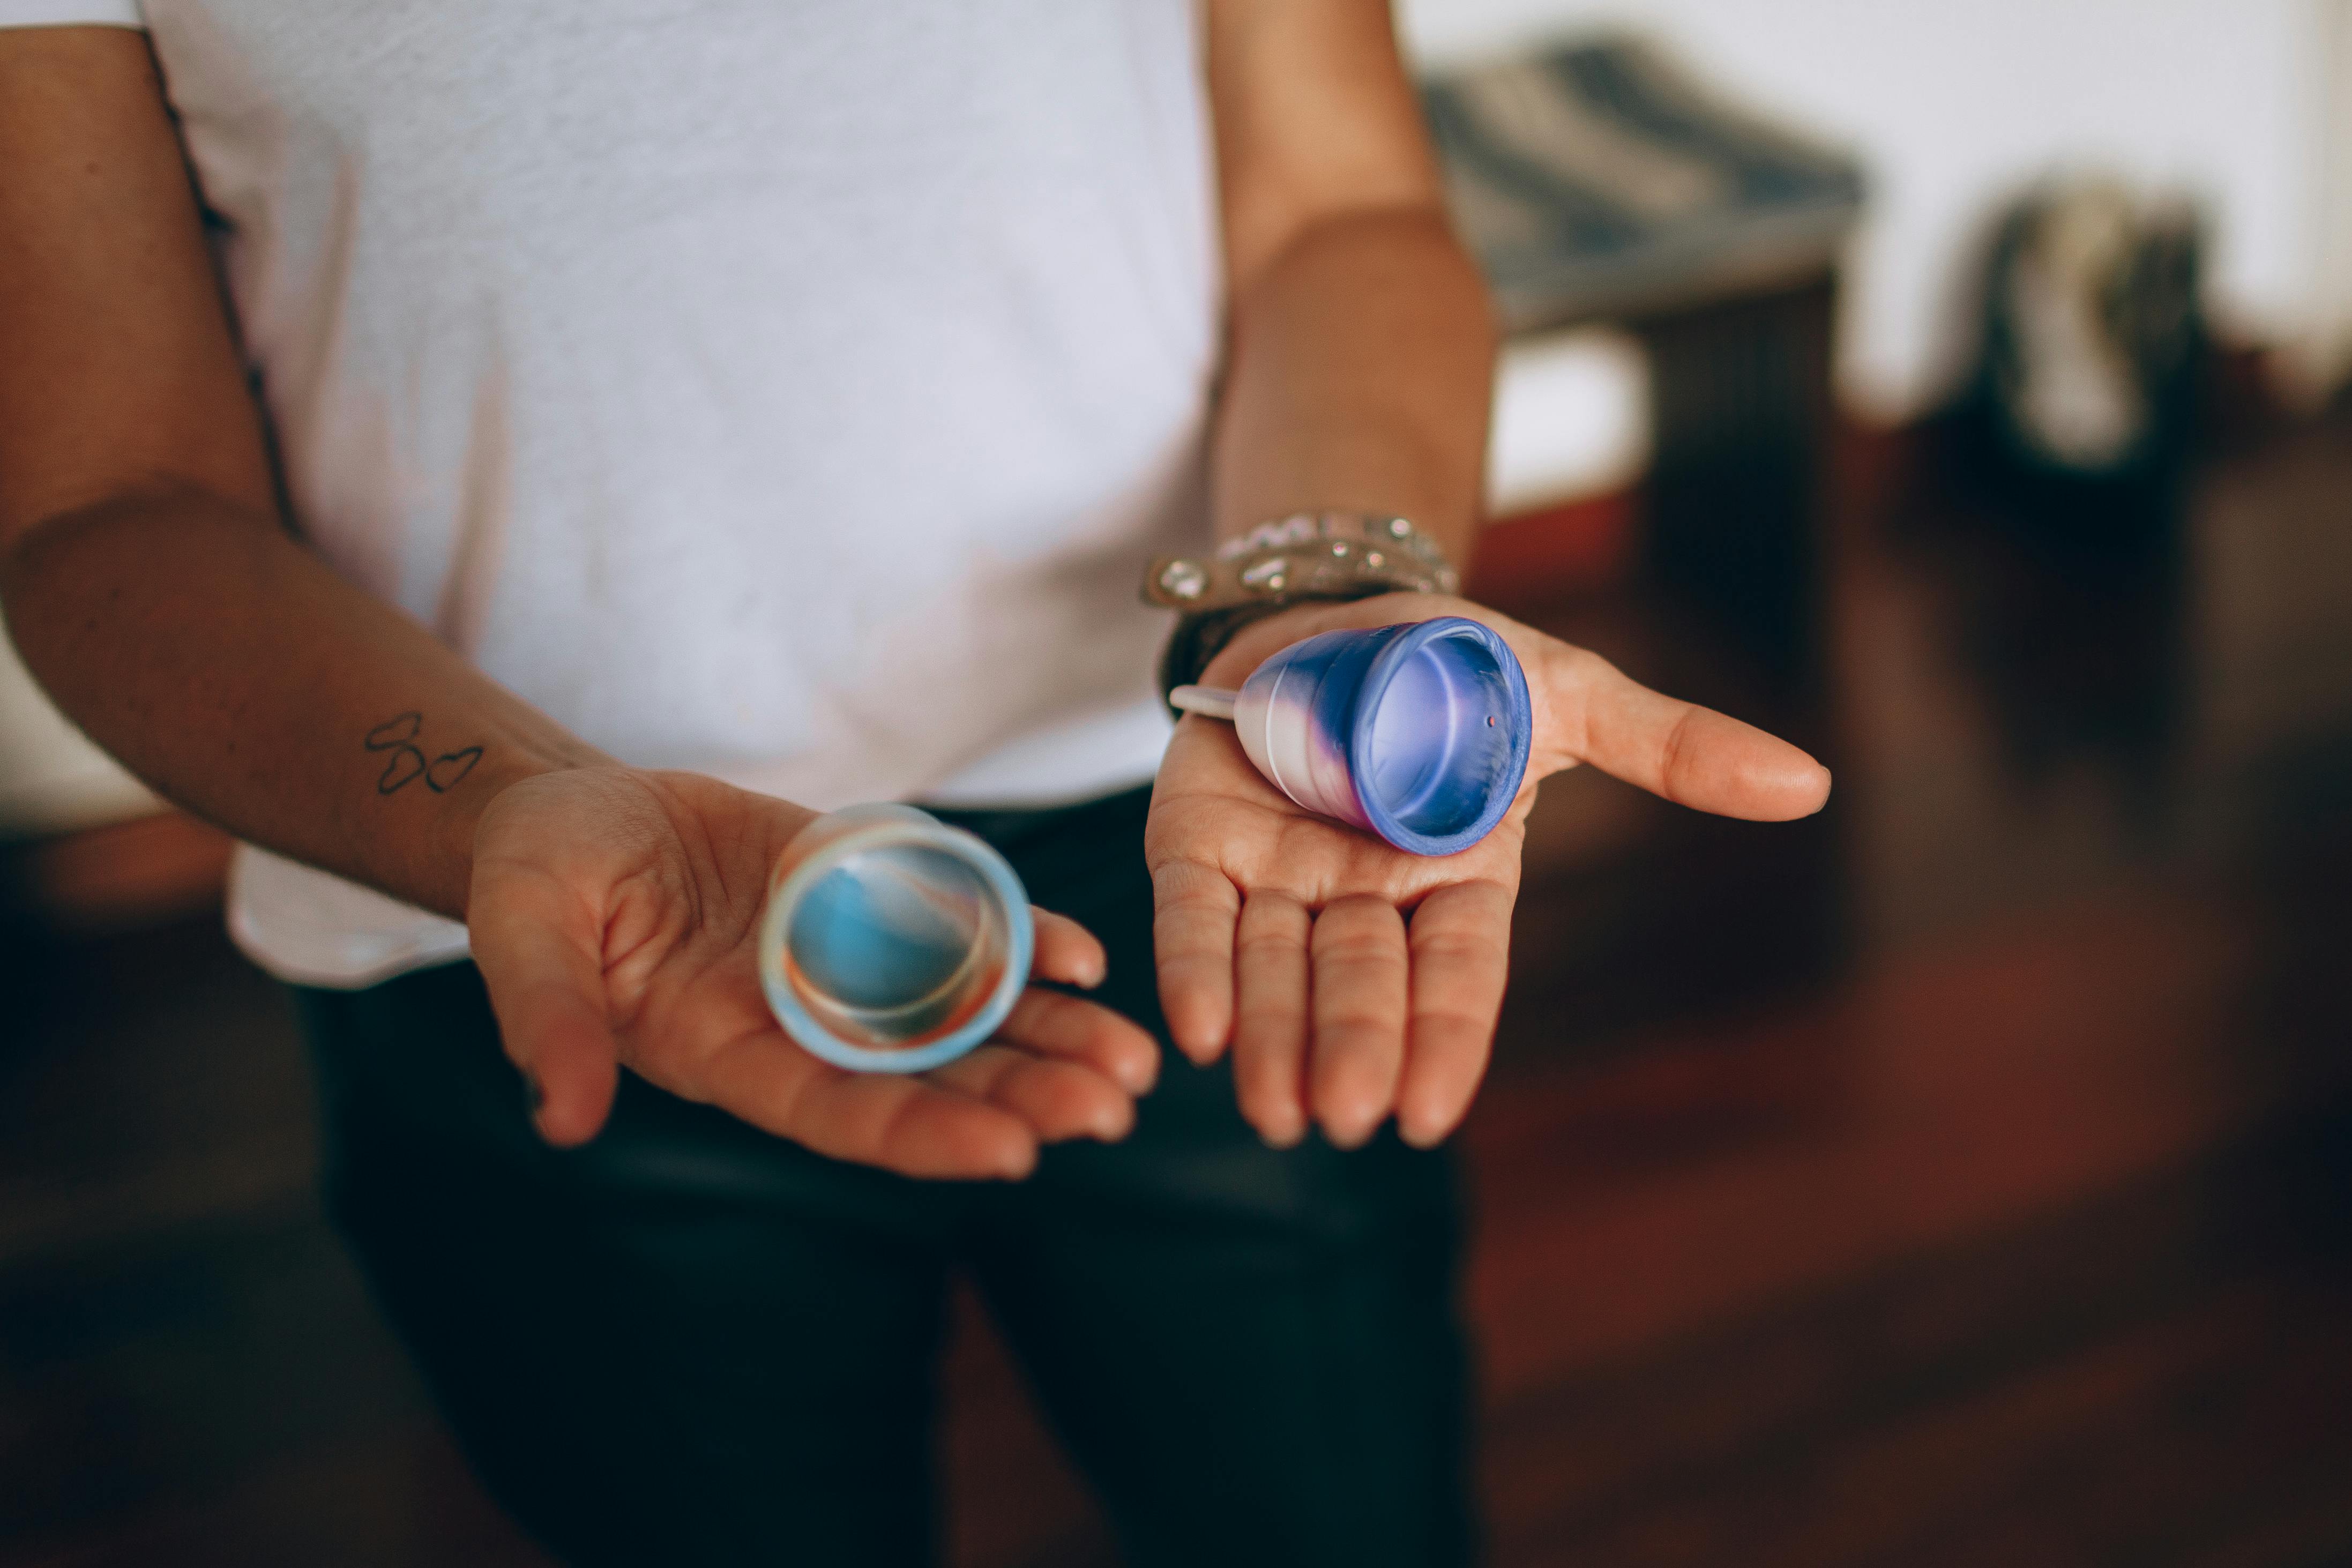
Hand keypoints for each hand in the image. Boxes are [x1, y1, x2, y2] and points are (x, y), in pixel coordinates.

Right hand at [465, 768, 1158, 1177]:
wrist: (579, 816)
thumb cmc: (538, 878)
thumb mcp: (523, 932)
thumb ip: (547, 1016)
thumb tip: (561, 1115)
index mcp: (726, 1053)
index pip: (836, 1113)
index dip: (921, 1137)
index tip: (1011, 1156)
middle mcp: (802, 1024)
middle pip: (926, 1078)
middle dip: (1021, 1097)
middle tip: (1116, 1110)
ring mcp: (842, 964)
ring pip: (961, 1017)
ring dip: (1049, 1039)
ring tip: (1136, 1061)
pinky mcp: (867, 896)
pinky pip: (957, 930)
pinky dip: (1022, 944)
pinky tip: (1086, 959)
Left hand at [1145, 592, 1830, 1149]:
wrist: (1337, 603)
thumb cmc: (1459, 664)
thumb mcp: (1567, 695)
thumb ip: (1671, 746)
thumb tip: (1811, 782)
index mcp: (1457, 877)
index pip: (1458, 974)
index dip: (1445, 1038)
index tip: (1428, 1112)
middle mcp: (1365, 894)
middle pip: (1361, 985)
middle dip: (1352, 1049)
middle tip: (1341, 1120)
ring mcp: (1279, 873)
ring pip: (1275, 970)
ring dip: (1272, 1042)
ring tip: (1269, 1112)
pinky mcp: (1199, 841)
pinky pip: (1195, 914)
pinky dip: (1194, 970)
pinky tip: (1195, 1034)